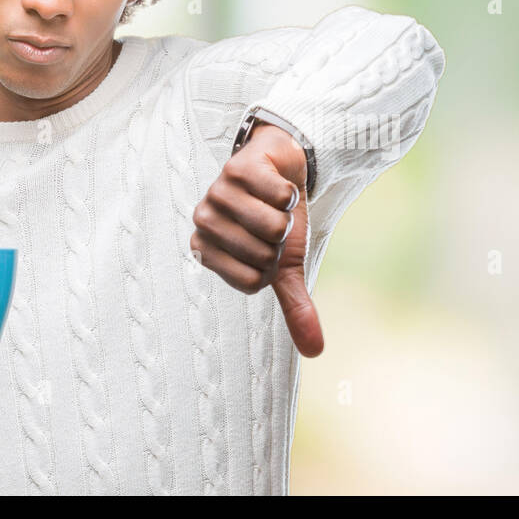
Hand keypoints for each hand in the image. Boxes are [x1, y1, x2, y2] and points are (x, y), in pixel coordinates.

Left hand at [191, 122, 323, 356]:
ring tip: (274, 203)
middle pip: (263, 255)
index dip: (273, 266)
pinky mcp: (237, 167)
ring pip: (272, 226)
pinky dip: (290, 193)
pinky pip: (279, 196)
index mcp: (206, 251)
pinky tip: (278, 185)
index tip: (267, 247)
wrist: (282, 168)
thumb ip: (294, 306)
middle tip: (272, 221)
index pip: (253, 282)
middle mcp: (203, 222)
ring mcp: (216, 192)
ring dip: (286, 216)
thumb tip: (316, 351)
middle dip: (281, 240)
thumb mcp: (287, 266)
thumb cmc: (277, 220)